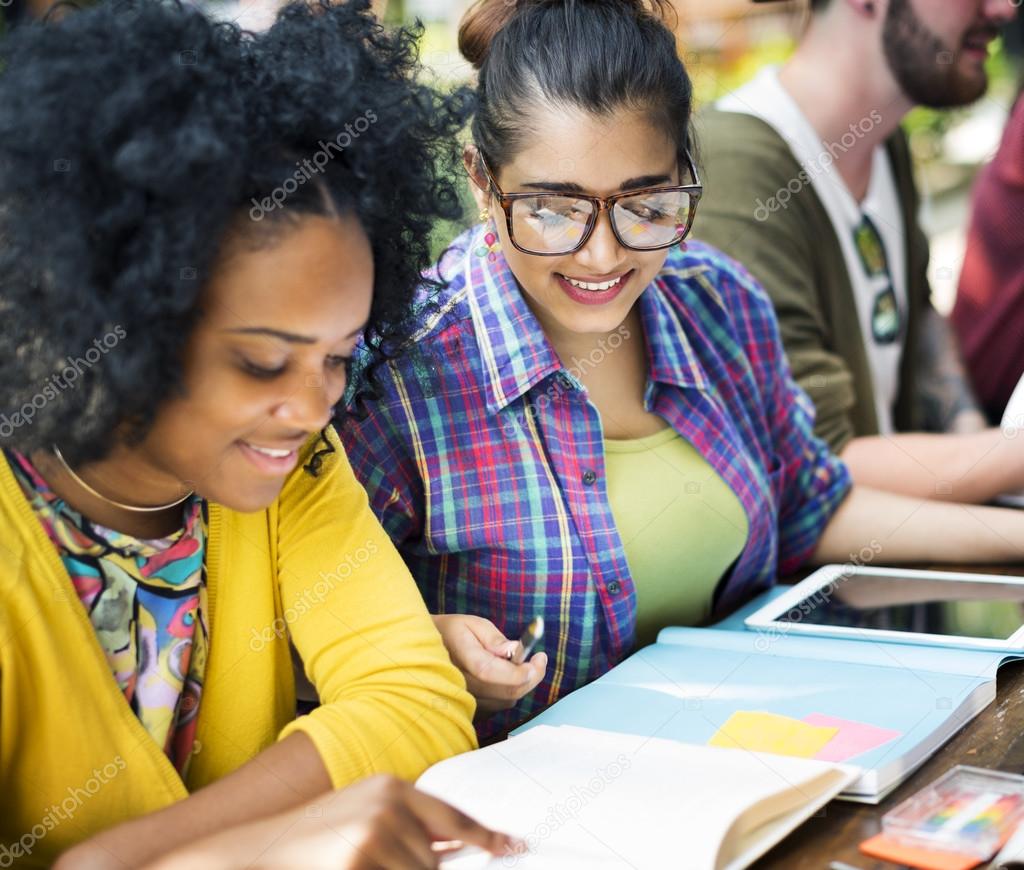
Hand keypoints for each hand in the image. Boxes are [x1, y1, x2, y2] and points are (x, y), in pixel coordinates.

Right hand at [145, 775, 521, 869]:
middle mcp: (388, 804)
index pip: (452, 817)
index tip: (512, 846)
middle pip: (434, 861)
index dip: (484, 836)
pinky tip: (346, 864)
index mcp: (392, 787)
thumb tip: (457, 848)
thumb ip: (408, 829)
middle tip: (371, 859)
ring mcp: (373, 834)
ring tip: (352, 862)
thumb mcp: (363, 818)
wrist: (255, 849)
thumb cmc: (314, 839)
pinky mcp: (357, 860)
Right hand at [432, 614, 547, 714]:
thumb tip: (515, 650)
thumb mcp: (472, 624)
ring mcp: (462, 701)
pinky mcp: (468, 711)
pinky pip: (499, 707)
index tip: (538, 658)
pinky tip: (503, 677)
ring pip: (506, 701)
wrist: (424, 652)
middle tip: (539, 659)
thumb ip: (494, 638)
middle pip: (505, 692)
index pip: (489, 672)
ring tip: (517, 664)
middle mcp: (459, 684)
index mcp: (459, 657)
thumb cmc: (451, 634)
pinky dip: (508, 692)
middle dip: (530, 676)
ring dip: (520, 684)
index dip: (518, 671)